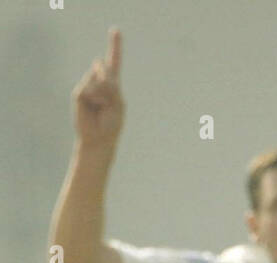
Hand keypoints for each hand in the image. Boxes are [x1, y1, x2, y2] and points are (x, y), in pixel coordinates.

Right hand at [73, 28, 123, 148]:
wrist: (98, 139)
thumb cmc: (111, 124)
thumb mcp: (118, 103)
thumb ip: (110, 83)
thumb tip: (97, 63)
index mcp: (113, 85)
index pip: (114, 63)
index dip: (115, 47)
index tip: (116, 31)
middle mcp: (100, 82)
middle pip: (107, 69)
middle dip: (110, 84)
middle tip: (109, 105)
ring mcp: (89, 86)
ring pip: (99, 79)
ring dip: (104, 95)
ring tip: (101, 108)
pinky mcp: (80, 92)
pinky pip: (89, 88)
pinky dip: (95, 97)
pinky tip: (93, 107)